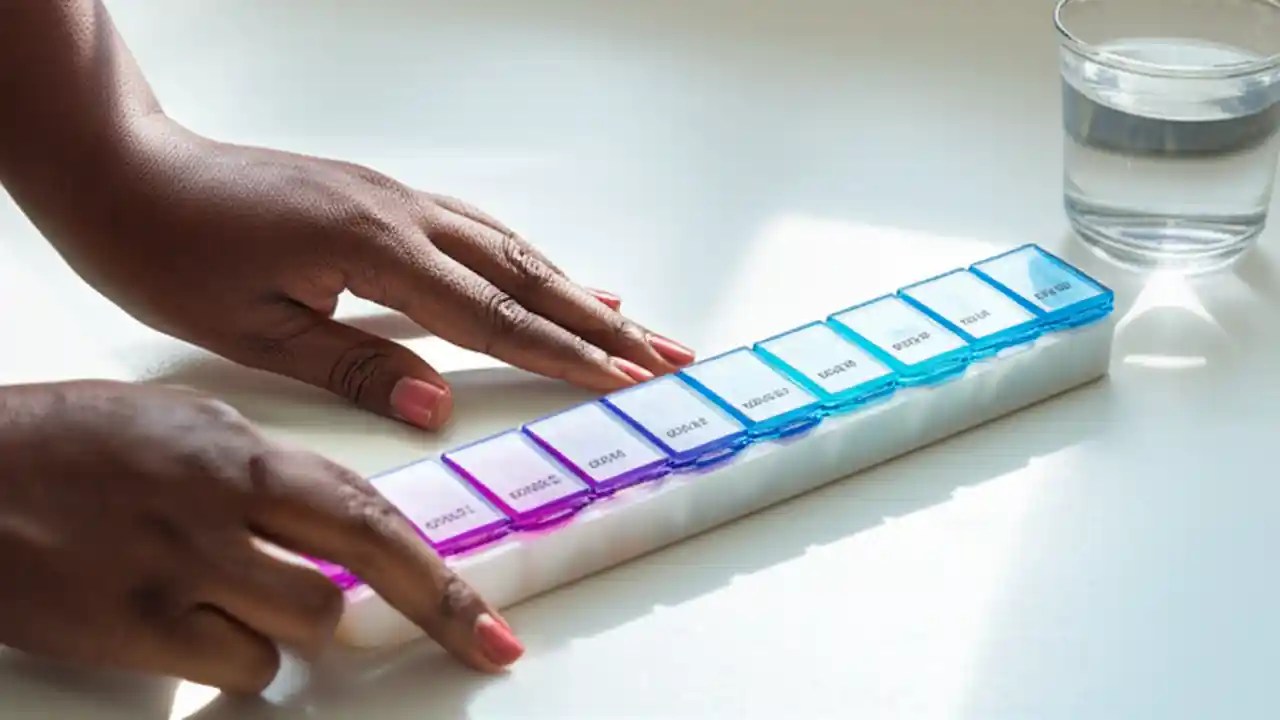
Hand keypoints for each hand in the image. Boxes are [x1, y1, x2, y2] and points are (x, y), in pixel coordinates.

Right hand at [0, 381, 523, 693]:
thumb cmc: (61, 448)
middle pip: (364, 561)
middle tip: (482, 643)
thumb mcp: (177, 429)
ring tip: (243, 600)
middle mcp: (222, 499)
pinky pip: (240, 664)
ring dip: (299, 626)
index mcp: (238, 445)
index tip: (488, 613)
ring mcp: (182, 563)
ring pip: (308, 621)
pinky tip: (194, 629)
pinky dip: (238, 659)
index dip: (440, 563)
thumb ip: (261, 472)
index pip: (367, 505)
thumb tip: (327, 518)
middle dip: (437, 607)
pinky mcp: (139, 624)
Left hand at [42, 117, 694, 429]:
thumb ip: (354, 366)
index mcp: (374, 250)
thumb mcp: (252, 330)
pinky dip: (531, 262)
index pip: (493, 318)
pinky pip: (480, 232)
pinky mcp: (384, 199)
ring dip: (580, 293)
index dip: (565, 356)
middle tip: (672, 354)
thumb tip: (438, 406)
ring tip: (637, 325)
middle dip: (605, 326)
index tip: (627, 382)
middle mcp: (402, 215)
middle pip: (527, 279)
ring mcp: (398, 200)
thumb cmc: (171, 250)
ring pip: (513, 250)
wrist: (128, 172)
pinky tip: (555, 277)